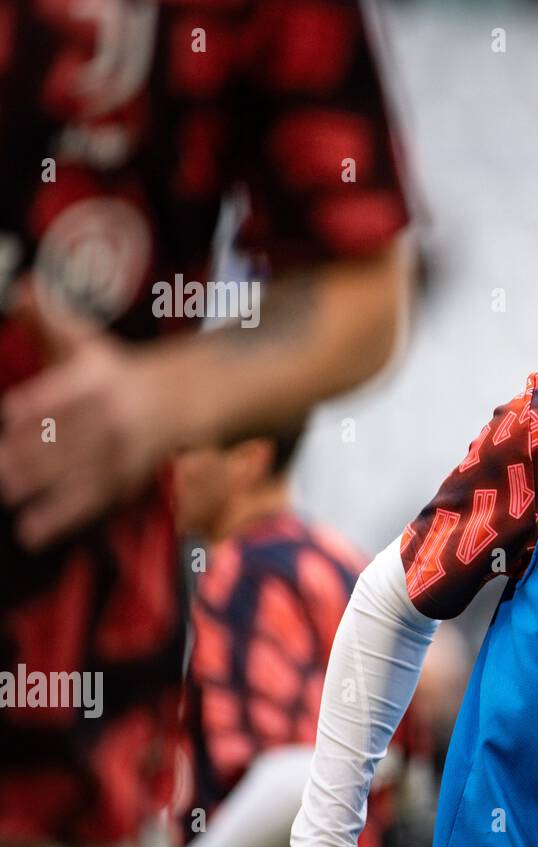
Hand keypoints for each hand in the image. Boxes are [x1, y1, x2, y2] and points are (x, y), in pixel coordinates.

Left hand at [0, 297, 173, 550]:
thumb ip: (51, 320)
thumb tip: (21, 286)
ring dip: (35, 490)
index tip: (10, 417)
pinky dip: (60, 520)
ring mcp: (121, 452)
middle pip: (61, 440)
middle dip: (21, 458)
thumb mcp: (88, 342)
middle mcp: (112, 416)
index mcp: (99, 378)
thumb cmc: (118, 371)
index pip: (59, 396)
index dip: (31, 409)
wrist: (183, 400)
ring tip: (6, 496)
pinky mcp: (125, 480)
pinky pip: (91, 503)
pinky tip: (30, 533)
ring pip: (74, 474)